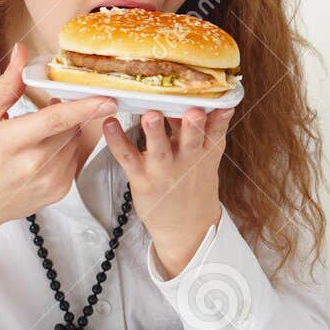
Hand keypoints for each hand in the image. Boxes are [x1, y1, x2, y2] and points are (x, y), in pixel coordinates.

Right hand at [0, 43, 116, 232]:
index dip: (84, 107)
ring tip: (39, 137)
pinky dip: (66, 150)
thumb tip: (23, 52)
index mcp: (11, 141)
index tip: (108, 98)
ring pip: (76, 141)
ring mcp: (49, 181)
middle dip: (67, 114)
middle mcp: (33, 164)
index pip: (55, 120)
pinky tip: (43, 154)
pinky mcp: (60, 191)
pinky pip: (76, 158)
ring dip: (66, 132)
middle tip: (45, 113)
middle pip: (70, 127)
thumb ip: (7, 84)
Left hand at [103, 105, 233, 278]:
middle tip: (192, 110)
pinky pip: (127, 157)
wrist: (186, 228)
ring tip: (150, 116)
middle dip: (192, 124)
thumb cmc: (194, 185)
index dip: (219, 117)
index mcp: (205, 152)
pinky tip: (109, 124)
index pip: (215, 131)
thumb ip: (210, 130)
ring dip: (155, 132)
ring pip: (159, 148)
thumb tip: (218, 102)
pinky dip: (117, 140)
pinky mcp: (141, 178)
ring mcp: (162, 169)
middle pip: (191, 138)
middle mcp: (186, 159)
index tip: (220, 101)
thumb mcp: (207, 158)